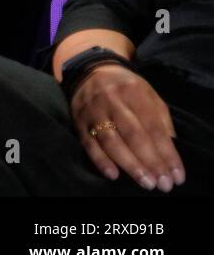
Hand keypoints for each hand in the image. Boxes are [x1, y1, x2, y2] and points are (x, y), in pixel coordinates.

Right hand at [71, 64, 185, 191]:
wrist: (90, 70)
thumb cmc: (126, 88)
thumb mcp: (149, 95)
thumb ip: (161, 121)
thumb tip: (170, 152)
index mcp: (135, 93)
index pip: (154, 127)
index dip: (166, 153)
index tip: (176, 175)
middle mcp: (113, 101)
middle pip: (133, 135)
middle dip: (150, 162)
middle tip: (163, 184)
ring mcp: (94, 111)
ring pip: (111, 141)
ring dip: (129, 164)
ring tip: (146, 183)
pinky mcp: (79, 121)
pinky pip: (89, 143)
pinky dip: (100, 160)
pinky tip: (113, 174)